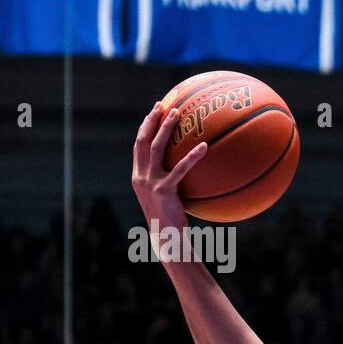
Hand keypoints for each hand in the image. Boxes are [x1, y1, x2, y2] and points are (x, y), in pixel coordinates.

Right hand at [131, 100, 204, 229]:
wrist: (166, 238)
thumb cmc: (171, 221)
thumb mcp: (167, 199)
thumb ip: (171, 182)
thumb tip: (190, 171)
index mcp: (138, 176)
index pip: (138, 146)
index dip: (145, 127)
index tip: (154, 112)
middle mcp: (140, 176)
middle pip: (142, 140)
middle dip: (151, 120)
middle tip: (162, 105)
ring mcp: (149, 182)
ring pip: (155, 147)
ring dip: (165, 128)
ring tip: (178, 114)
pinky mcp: (163, 189)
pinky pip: (180, 169)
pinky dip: (192, 156)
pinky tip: (204, 146)